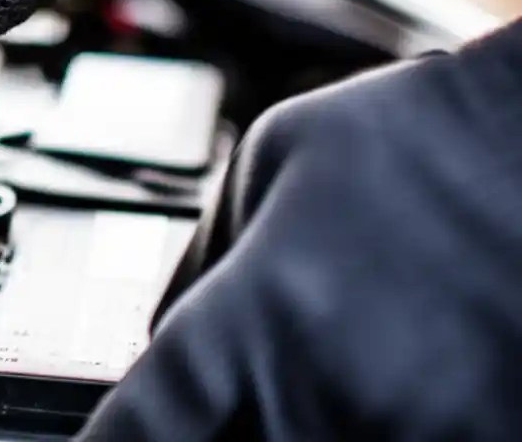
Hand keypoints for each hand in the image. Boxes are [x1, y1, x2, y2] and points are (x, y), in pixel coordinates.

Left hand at [81, 20, 521, 439]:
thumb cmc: (423, 143)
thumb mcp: (264, 164)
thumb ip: (197, 268)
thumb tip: (160, 345)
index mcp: (250, 330)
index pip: (133, 438)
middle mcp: (322, 407)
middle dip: (212, 419)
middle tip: (245, 367)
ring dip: (290, 415)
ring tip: (334, 345)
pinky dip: (369, 416)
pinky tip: (395, 367)